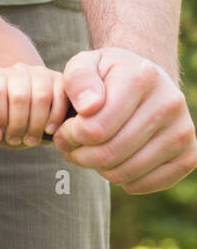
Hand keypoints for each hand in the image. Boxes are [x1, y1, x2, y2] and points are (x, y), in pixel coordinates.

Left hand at [0, 63, 70, 147]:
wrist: (29, 110)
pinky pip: (60, 96)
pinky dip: (55, 117)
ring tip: (32, 138)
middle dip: (19, 125)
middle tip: (19, 140)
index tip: (2, 133)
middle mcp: (18, 70)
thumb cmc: (9, 120)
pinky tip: (49, 130)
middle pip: (19, 96)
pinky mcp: (59, 80)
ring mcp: (40, 73)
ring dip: (37, 124)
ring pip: (41, 96)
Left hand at [52, 48, 196, 193]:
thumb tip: (89, 107)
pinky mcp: (190, 155)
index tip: (64, 131)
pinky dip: (124, 181)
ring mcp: (183, 131)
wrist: (145, 81)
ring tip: (89, 154)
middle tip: (71, 148)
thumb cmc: (108, 75)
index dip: (70, 136)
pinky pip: (147, 184)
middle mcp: (169, 103)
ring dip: (99, 170)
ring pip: (126, 172)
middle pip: (110, 153)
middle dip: (81, 155)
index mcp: (142, 77)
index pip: (95, 127)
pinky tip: (115, 163)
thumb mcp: (86, 64)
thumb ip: (78, 78)